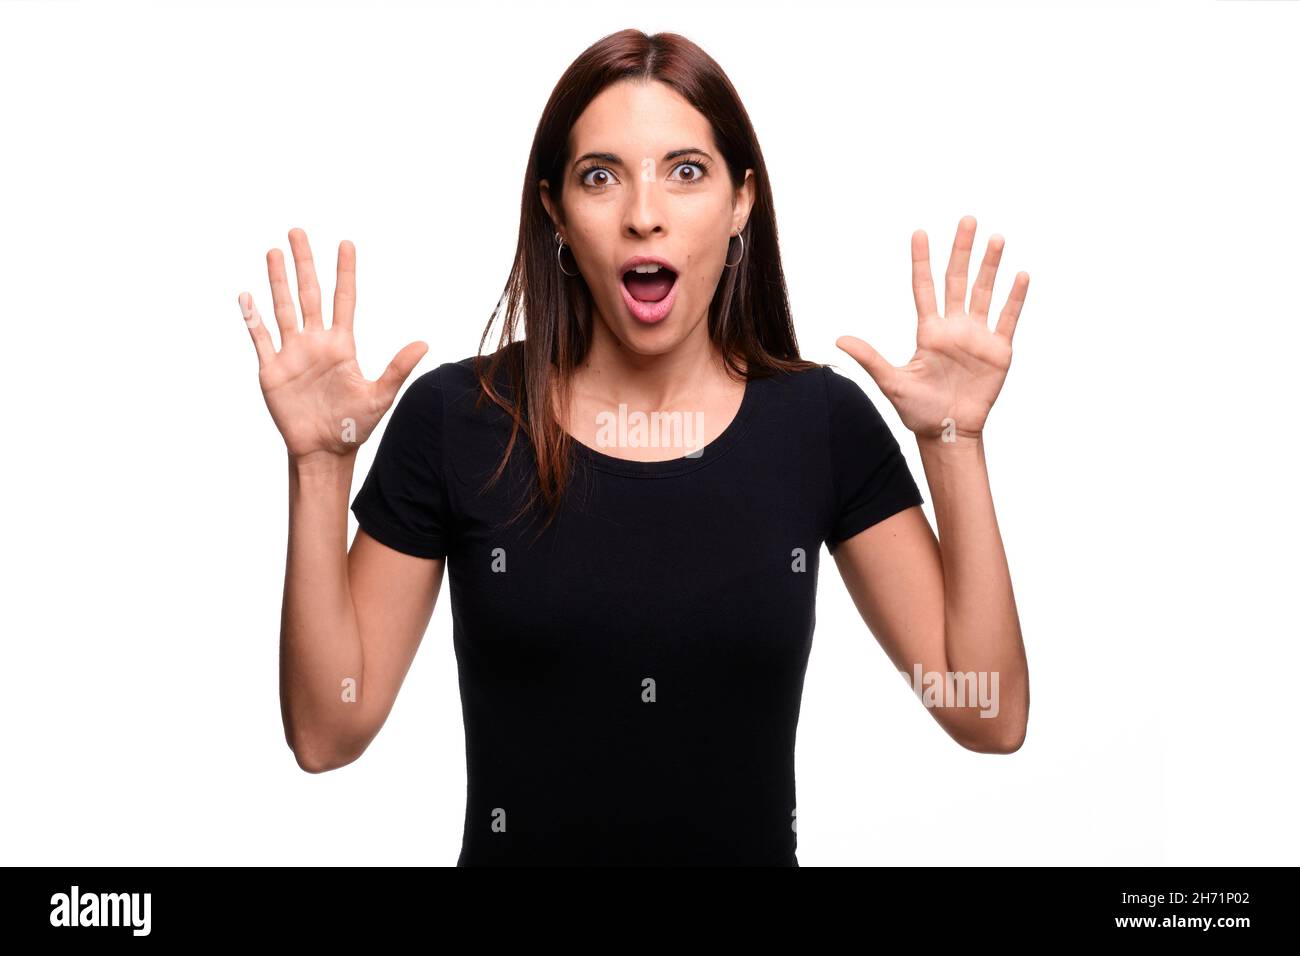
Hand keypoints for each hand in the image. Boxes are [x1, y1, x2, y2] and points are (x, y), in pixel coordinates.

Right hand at [239, 228, 427, 461]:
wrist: (325, 450)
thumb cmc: (355, 425)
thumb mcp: (379, 396)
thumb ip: (398, 368)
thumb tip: (424, 343)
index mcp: (342, 345)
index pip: (344, 299)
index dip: (344, 272)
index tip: (345, 244)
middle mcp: (316, 342)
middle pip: (308, 294)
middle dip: (304, 263)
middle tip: (297, 231)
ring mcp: (293, 353)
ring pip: (283, 308)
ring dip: (278, 281)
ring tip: (274, 252)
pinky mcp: (272, 369)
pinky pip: (260, 338)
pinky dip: (252, 318)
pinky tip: (246, 296)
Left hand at [836, 216, 1027, 441]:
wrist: (948, 432)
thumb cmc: (917, 410)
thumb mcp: (892, 382)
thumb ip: (870, 357)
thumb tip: (838, 338)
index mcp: (928, 331)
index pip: (924, 287)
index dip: (922, 261)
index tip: (920, 232)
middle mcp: (954, 327)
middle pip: (958, 280)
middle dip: (962, 250)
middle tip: (967, 220)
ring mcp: (977, 336)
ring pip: (984, 292)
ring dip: (990, 266)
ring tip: (996, 238)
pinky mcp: (998, 350)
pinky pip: (1007, 319)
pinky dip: (1014, 298)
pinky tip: (1020, 275)